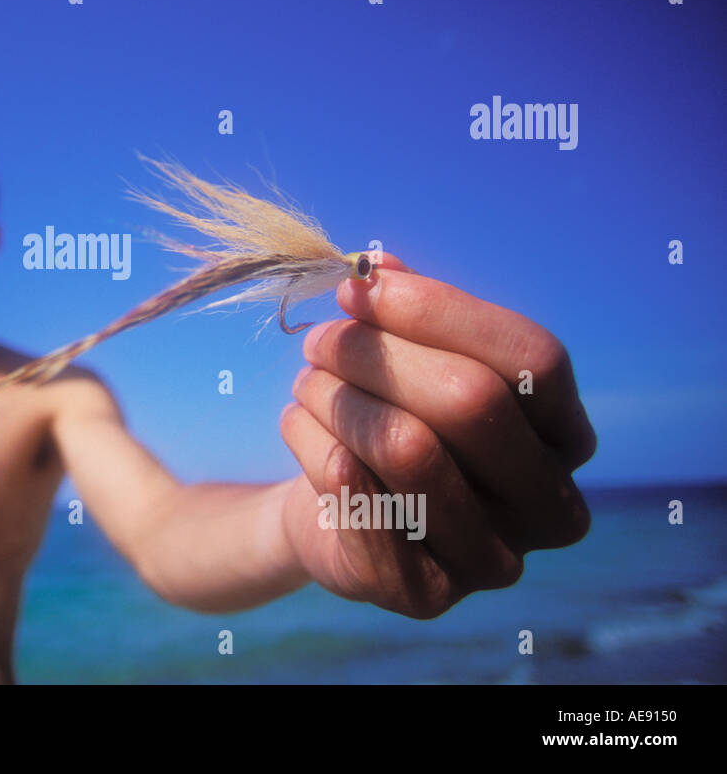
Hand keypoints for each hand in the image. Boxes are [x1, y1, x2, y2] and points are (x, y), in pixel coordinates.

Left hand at [278, 252, 595, 617]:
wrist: (334, 513)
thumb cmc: (385, 417)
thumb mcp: (402, 356)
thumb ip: (401, 309)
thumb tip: (376, 268)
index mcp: (564, 435)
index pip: (533, 358)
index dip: (441, 310)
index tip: (362, 285)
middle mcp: (549, 503)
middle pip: (470, 399)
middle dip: (375, 353)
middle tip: (318, 338)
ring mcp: (496, 558)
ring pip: (409, 446)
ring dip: (336, 398)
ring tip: (305, 383)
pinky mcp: (427, 593)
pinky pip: (360, 501)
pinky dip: (314, 447)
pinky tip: (298, 426)